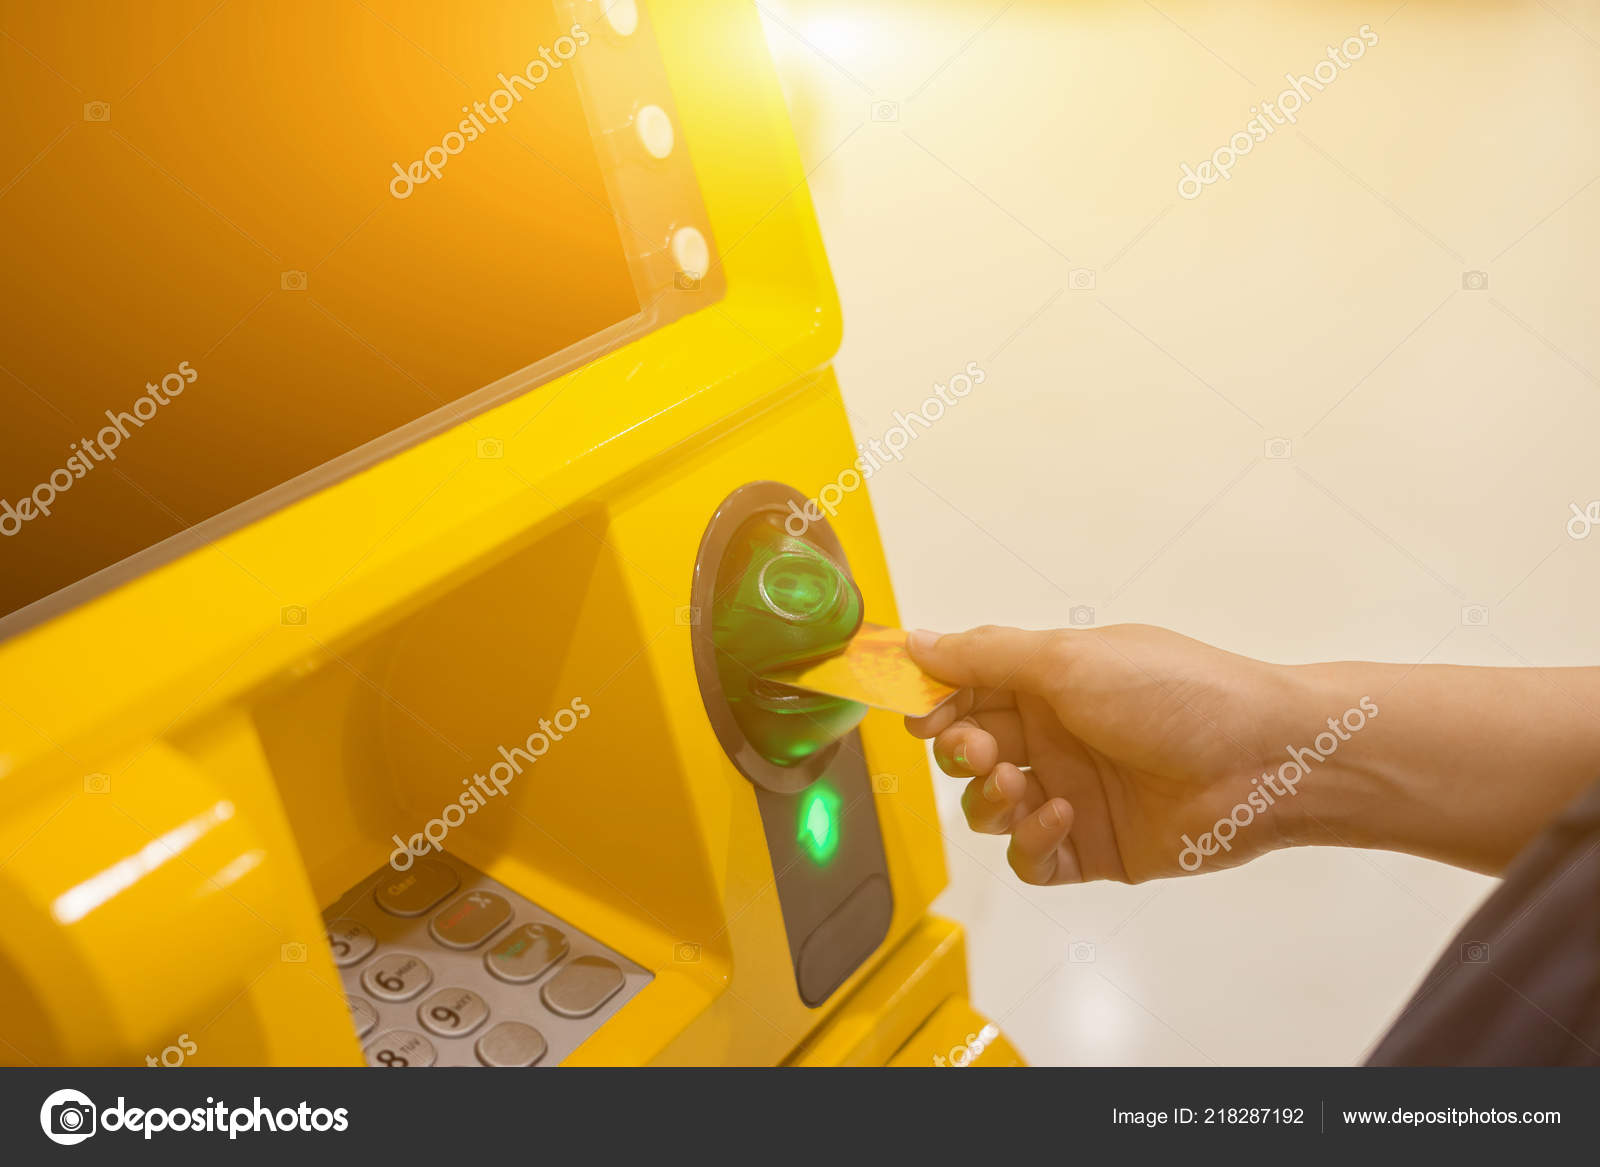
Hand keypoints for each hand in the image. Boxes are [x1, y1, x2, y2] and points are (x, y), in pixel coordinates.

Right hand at [905, 624, 1314, 883]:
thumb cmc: (1176, 693)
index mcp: (1048, 681)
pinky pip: (1033, 858)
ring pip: (990, 808)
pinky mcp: (1093, 848)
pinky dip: (1031, 842)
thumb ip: (985, 655)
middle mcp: (1056, 735)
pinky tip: (1061, 818)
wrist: (1265, 761)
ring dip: (989, 799)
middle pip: (968, 750)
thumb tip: (918, 640)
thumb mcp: (1068, 659)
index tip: (912, 712)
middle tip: (979, 749)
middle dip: (958, 751)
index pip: (965, 689)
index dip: (932, 702)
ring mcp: (1072, 792)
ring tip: (1021, 784)